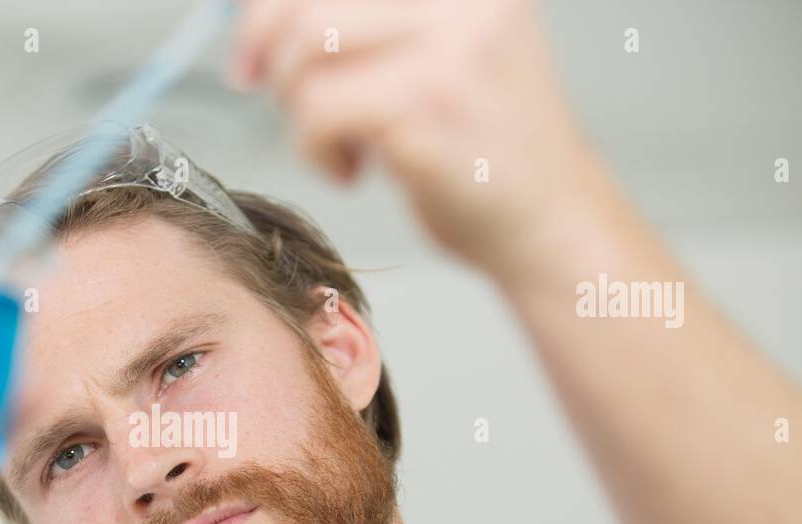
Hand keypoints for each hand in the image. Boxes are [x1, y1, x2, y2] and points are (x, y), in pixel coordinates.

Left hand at [230, 0, 601, 274]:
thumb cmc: (483, 152)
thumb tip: (264, 19)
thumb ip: (370, 26)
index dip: (272, 11)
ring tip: (341, 143)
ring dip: (300, 110)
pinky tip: (353, 171)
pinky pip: (318, 111)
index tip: (252, 55)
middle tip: (284, 104)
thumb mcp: (439, 57)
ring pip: (305, 52)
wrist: (549, 223)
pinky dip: (315, 151)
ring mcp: (449, 47)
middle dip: (272, 59)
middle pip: (308, 2)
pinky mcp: (426, 105)